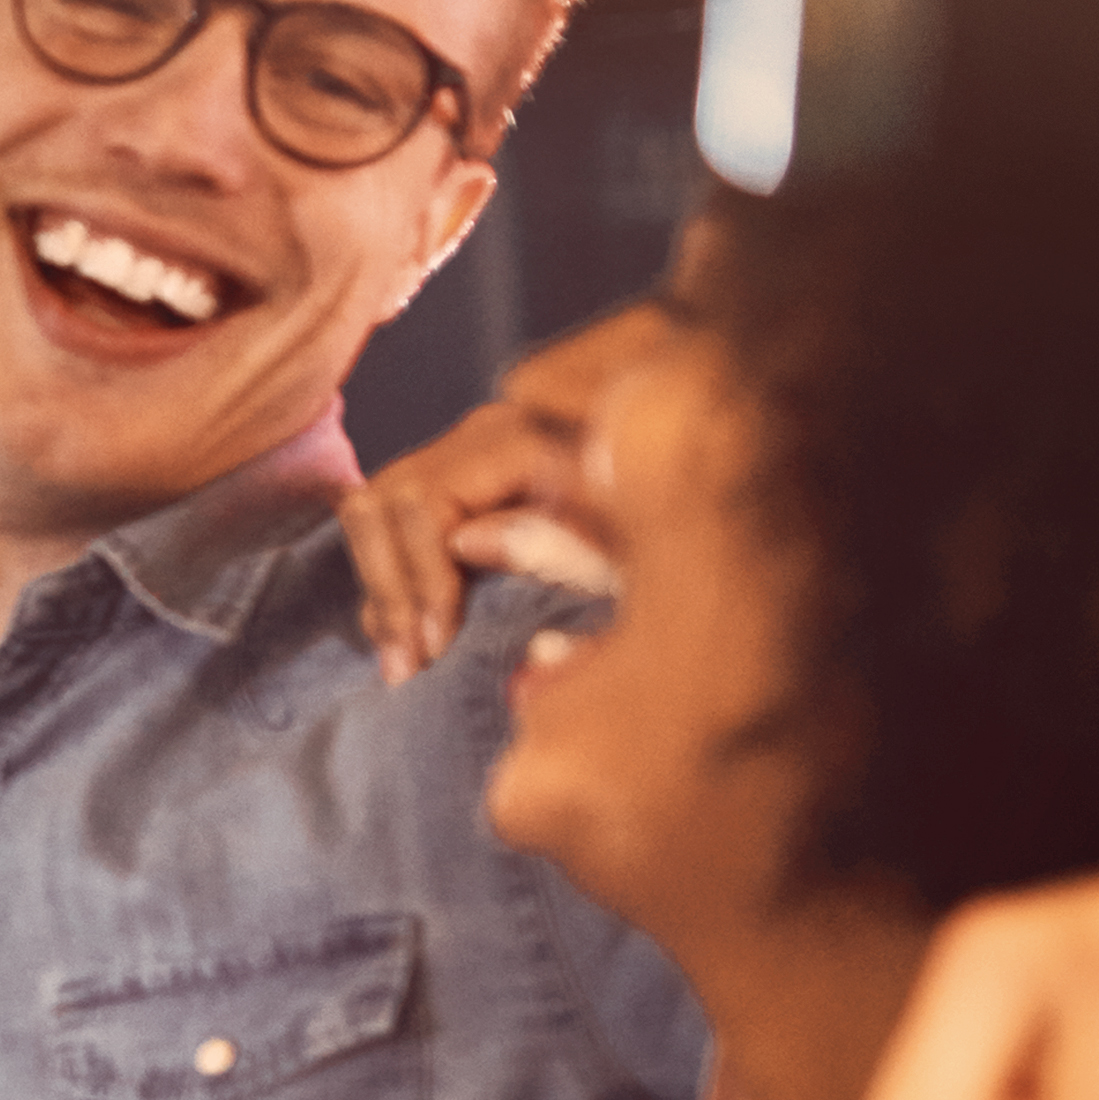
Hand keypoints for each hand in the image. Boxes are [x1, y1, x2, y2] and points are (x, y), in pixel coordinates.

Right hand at [334, 298, 667, 681]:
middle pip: (387, 499)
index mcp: (535, 440)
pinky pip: (392, 517)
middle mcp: (494, 433)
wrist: (722, 530)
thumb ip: (561, 551)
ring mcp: (474, 453)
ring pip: (376, 505)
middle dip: (393, 589)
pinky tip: (410, 635)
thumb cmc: (690, 552)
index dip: (421, 578)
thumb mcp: (637, 559)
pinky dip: (390, 576)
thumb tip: (466, 545)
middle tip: (412, 666)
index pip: (427, 500)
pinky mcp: (467, 484)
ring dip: (383, 585)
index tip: (438, 648)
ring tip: (404, 659)